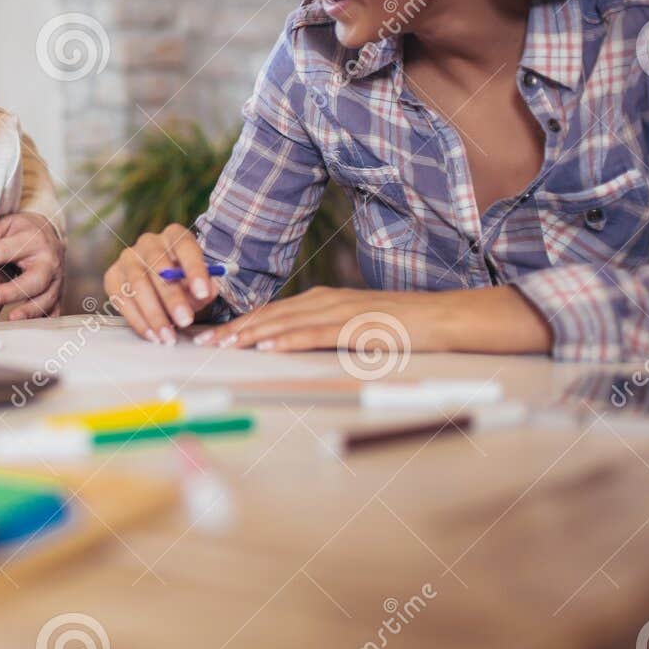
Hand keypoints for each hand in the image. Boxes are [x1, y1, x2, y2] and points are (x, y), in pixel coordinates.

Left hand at [0, 213, 62, 319]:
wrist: (50, 232)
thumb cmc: (23, 230)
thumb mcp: (6, 224)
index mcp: (33, 239)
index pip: (4, 251)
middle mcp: (49, 260)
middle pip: (33, 280)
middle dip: (11, 292)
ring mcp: (57, 279)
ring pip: (46, 299)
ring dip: (28, 311)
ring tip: (10, 318)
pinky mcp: (59, 293)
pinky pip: (54, 310)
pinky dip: (42, 319)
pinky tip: (27, 326)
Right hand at [103, 223, 218, 343]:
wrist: (158, 283)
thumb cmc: (183, 282)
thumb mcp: (200, 283)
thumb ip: (206, 288)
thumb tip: (208, 290)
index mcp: (174, 236)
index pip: (185, 246)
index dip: (195, 269)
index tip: (203, 292)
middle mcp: (148, 243)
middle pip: (158, 267)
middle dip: (173, 297)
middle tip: (185, 320)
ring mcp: (127, 259)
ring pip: (138, 284)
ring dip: (154, 314)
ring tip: (167, 336)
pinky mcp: (112, 277)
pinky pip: (122, 299)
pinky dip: (138, 320)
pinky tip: (151, 334)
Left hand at [193, 285, 551, 355]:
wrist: (446, 318)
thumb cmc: (400, 327)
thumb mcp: (354, 327)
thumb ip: (324, 333)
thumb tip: (291, 347)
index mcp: (322, 301)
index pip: (271, 312)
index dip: (239, 324)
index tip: (211, 335)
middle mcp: (325, 300)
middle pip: (270, 315)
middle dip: (233, 329)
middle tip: (201, 341)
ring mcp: (341, 311)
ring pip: (286, 322)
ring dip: (251, 333)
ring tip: (223, 344)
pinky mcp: (358, 326)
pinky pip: (317, 334)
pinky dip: (289, 339)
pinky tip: (268, 346)